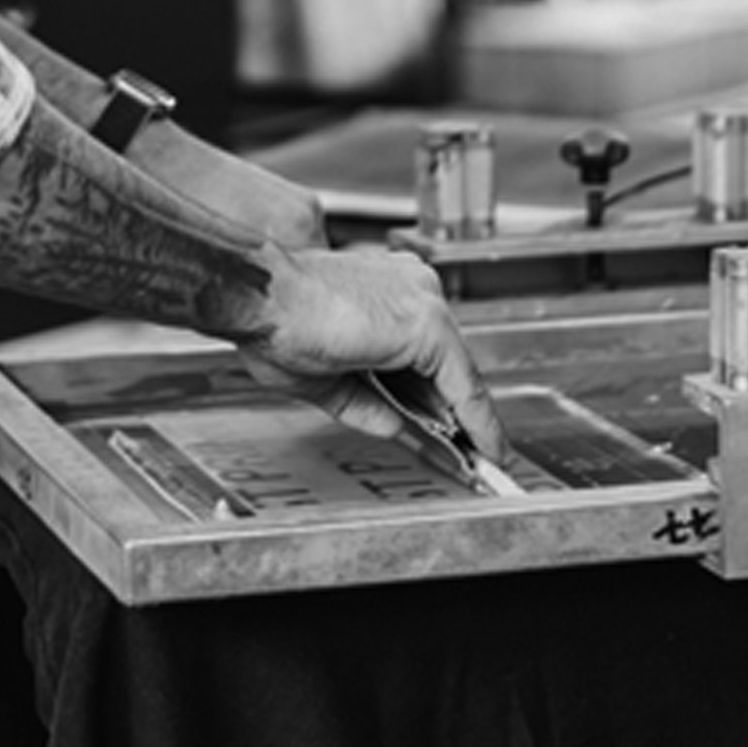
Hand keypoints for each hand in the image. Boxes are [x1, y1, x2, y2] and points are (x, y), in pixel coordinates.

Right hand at [238, 245, 508, 460]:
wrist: (261, 297)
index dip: (437, 394)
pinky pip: (464, 383)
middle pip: (443, 363)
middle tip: (469, 451)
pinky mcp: (428, 325)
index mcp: (383, 291)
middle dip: (453, 412)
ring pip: (457, 373)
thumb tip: (392, 427)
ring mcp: (423, 303)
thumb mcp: (321, 377)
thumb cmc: (273, 321)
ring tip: (482, 458)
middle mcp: (411, 288)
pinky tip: (485, 446)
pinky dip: (477, 420)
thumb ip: (364, 403)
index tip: (451, 424)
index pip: (422, 352)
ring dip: (468, 420)